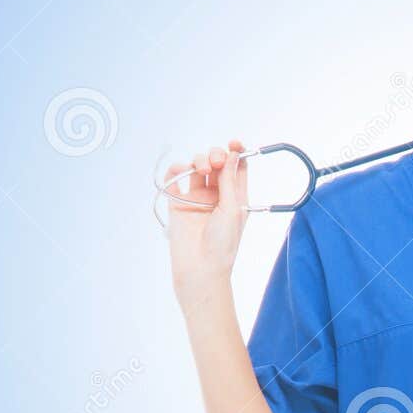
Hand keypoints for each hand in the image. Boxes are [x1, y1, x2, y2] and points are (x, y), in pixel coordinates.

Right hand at [165, 140, 248, 307]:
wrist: (200, 269)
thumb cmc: (223, 244)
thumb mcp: (233, 209)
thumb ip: (230, 181)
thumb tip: (233, 154)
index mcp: (235, 196)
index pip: (237, 166)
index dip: (236, 152)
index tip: (234, 143)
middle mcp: (216, 195)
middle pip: (216, 163)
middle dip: (215, 155)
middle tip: (214, 162)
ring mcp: (196, 199)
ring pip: (195, 168)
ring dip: (198, 161)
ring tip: (201, 168)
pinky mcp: (177, 204)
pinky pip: (174, 180)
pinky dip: (175, 170)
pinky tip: (180, 170)